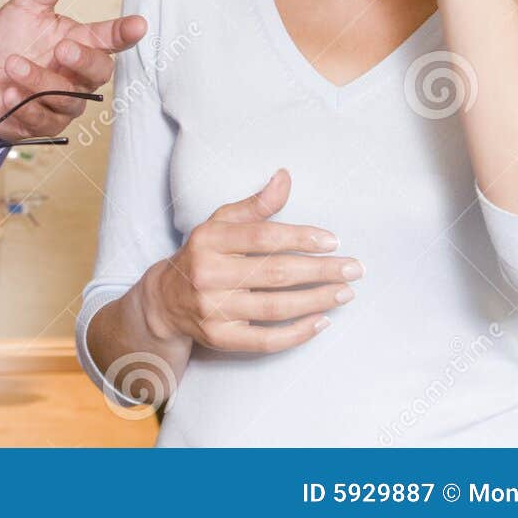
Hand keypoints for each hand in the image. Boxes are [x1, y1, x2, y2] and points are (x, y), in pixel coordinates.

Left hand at [0, 0, 146, 138]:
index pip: (110, 38)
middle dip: (82, 61)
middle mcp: (77, 75)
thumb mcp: (25, 7)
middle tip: (62, 48)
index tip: (138, 24)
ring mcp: (63, 103)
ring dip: (38, 81)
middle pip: (98, 72)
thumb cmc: (7, 42)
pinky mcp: (42, 126)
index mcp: (80, 43)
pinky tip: (8, 93)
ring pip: (67, 99)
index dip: (125, 33)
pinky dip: (24, 105)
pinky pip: (42, 120)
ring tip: (13, 65)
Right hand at [139, 170, 360, 353]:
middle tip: (353, 269)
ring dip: (316, 300)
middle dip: (320, 271)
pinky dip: (297, 333)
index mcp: (210, 240)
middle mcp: (209, 274)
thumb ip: (255, 205)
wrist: (165, 300)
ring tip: (345, 293)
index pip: (261, 237)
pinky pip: (265, 340)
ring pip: (274, 307)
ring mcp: (213, 309)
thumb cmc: (203, 255)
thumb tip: (285, 177)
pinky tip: (322, 321)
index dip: (300, 237)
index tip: (332, 240)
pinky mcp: (220, 338)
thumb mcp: (220, 223)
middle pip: (274, 272)